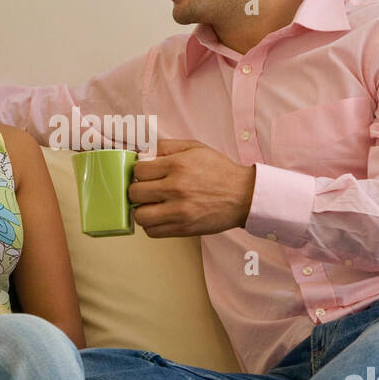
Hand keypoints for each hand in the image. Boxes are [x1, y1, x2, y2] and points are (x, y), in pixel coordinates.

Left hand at [128, 139, 255, 237]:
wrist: (243, 196)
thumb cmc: (219, 171)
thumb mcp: (194, 148)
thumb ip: (165, 147)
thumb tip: (141, 153)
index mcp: (178, 165)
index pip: (138, 170)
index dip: (140, 172)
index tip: (146, 174)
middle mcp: (176, 188)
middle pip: (134, 193)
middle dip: (137, 190)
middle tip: (147, 190)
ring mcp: (179, 211)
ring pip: (140, 215)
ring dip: (142, 210)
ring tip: (152, 205)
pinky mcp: (183, 228)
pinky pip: (152, 232)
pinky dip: (152, 225)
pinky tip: (161, 216)